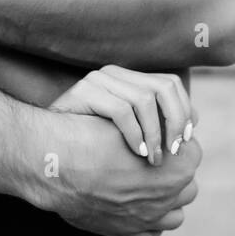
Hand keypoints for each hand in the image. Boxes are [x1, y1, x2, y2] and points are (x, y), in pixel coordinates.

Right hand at [37, 113, 200, 235]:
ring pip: (176, 214)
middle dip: (176, 174)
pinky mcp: (129, 233)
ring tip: (146, 187)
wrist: (58, 166)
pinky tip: (134, 205)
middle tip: (154, 161)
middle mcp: (168, 196)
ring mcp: (150, 218)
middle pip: (188, 186)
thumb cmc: (92, 137)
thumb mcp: (130, 121)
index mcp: (176, 167)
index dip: (176, 144)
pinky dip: (150, 221)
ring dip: (167, 201)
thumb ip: (156, 129)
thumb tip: (168, 130)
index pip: (193, 154)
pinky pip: (153, 232)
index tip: (161, 141)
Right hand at [50, 65, 195, 165]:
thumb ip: (154, 126)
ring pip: (144, 100)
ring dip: (154, 134)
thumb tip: (192, 126)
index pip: (170, 85)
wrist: (42, 148)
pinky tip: (136, 154)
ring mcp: (97, 81)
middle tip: (174, 153)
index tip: (184, 142)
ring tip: (152, 160)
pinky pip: (121, 110)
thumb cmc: (86, 147)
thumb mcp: (125, 134)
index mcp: (127, 80)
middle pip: (163, 88)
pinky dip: (134, 134)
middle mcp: (114, 75)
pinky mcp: (83, 92)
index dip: (183, 112)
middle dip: (174, 122)